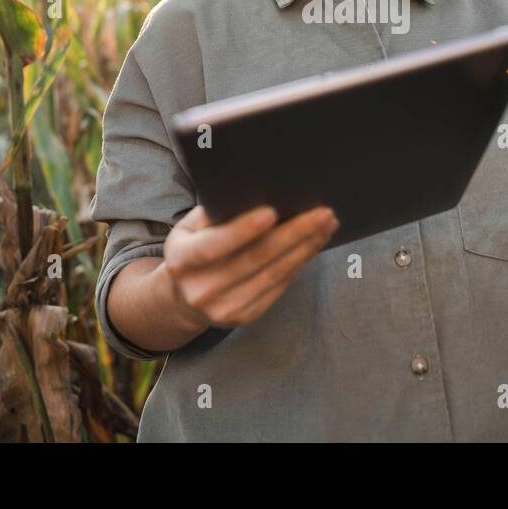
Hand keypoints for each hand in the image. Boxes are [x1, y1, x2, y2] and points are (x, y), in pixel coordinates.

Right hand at [163, 203, 338, 328]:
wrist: (185, 297)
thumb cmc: (194, 247)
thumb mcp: (190, 227)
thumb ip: (215, 213)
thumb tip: (256, 192)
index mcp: (180, 261)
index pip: (213, 246)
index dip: (243, 230)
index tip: (272, 211)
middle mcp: (200, 290)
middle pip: (254, 259)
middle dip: (293, 234)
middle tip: (322, 213)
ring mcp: (224, 308)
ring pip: (274, 274)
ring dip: (305, 248)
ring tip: (327, 225)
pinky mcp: (245, 316)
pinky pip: (279, 286)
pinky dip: (299, 263)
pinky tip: (313, 245)